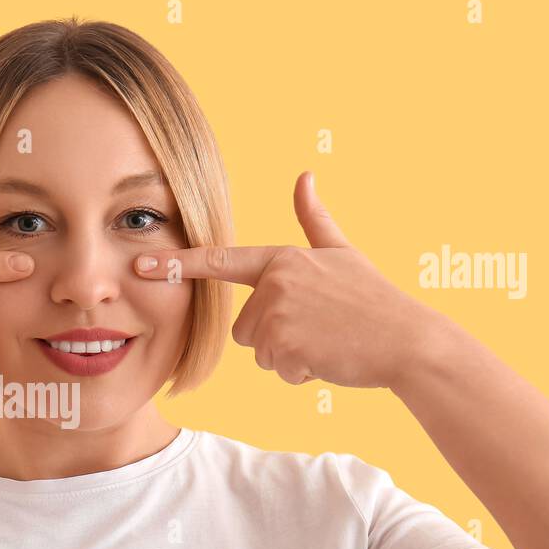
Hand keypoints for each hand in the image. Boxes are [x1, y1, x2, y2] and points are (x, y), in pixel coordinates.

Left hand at [132, 171, 452, 388]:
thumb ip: (314, 219)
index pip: (221, 262)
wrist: (407, 340)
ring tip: (325, 342)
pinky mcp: (285, 345)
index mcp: (282, 258)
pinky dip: (300, 373)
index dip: (178, 264)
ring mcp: (279, 313)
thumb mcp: (342, 252)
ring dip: (288, 357)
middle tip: (317, 330)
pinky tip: (328, 358)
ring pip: (258, 352)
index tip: (141, 266)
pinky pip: (275, 370)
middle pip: (243, 328)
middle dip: (274, 338)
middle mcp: (275, 282)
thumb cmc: (373, 300)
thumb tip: (304, 175)